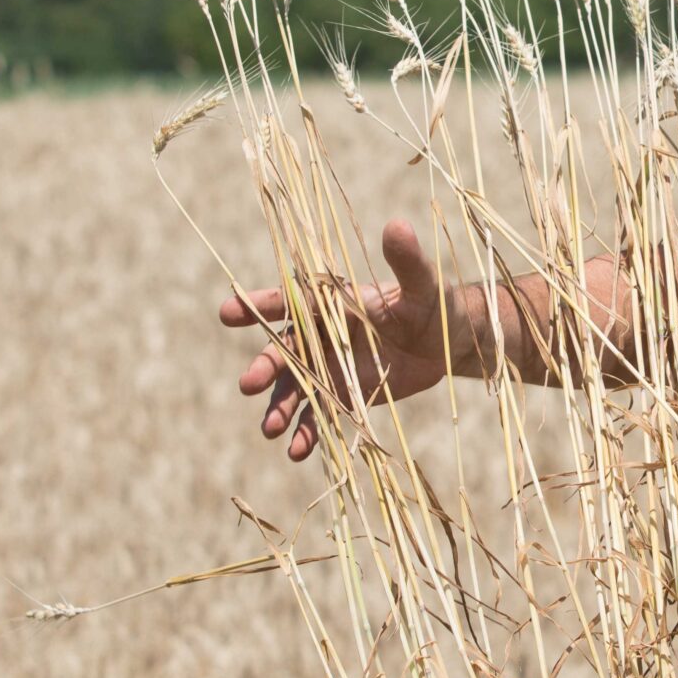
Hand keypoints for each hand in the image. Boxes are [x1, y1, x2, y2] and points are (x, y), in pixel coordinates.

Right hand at [220, 218, 465, 460]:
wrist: (450, 343)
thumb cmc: (434, 304)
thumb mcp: (423, 284)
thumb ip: (406, 261)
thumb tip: (398, 225)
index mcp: (332, 301)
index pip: (290, 301)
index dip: (259, 305)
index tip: (228, 311)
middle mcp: (321, 334)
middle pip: (284, 350)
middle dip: (265, 367)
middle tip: (249, 385)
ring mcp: (328, 368)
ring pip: (294, 388)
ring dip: (280, 407)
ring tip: (271, 429)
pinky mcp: (342, 396)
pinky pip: (318, 416)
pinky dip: (306, 433)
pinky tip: (296, 452)